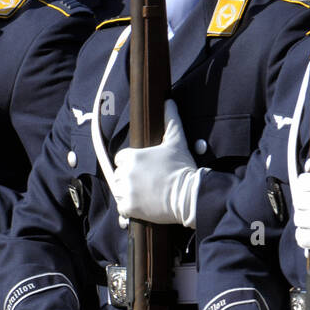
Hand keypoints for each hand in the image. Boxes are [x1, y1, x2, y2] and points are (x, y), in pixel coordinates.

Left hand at [111, 98, 203, 227]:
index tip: (146, 169)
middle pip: (119, 175)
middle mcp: (125, 173)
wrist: (190, 195)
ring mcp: (125, 191)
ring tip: (147, 193)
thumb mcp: (177, 142)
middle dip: (130, 179)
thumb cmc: (182, 168)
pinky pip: (122, 208)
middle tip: (149, 182)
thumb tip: (169, 101)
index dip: (132, 164)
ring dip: (129, 193)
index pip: (121, 159)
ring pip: (119, 191)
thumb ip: (171, 120)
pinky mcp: (128, 208)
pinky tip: (145, 204)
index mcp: (131, 157)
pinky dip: (131, 208)